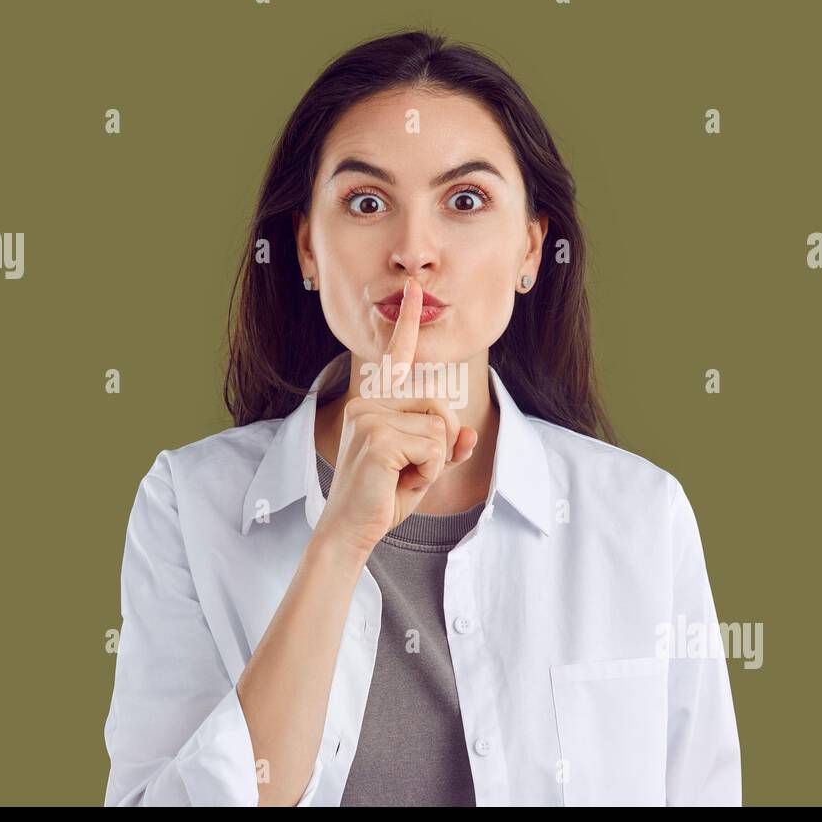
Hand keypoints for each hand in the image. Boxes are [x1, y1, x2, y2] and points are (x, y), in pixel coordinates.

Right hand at [314, 277, 477, 554]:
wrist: (350, 532)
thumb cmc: (381, 500)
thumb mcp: (421, 468)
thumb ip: (446, 447)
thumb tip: (470, 436)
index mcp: (372, 404)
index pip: (397, 359)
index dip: (409, 324)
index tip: (415, 288)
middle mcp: (366, 403)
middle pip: (439, 407)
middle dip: (441, 445)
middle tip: (410, 473)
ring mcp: (368, 418)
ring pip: (439, 429)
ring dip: (433, 463)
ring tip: (401, 480)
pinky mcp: (376, 437)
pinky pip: (434, 446)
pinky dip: (429, 471)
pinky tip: (399, 483)